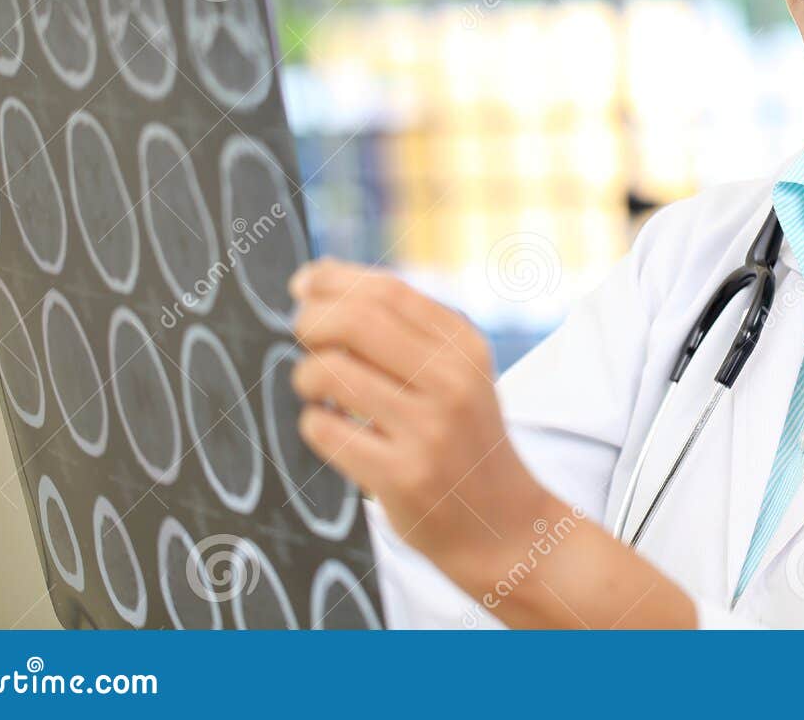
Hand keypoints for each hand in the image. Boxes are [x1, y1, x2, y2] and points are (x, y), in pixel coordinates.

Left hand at [287, 258, 548, 590]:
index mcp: (464, 347)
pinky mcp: (403, 476)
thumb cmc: (462, 438)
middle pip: (356, 321)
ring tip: (315, 389)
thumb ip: (403, 330)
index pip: (388, 291)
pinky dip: (314, 424)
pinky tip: (332, 429)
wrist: (502, 523)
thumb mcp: (456, 374)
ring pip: (331, 373)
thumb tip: (320, 280)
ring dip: (306, 376)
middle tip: (301, 333)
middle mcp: (452, 382)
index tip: (304, 283)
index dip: (333, 280)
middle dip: (310, 320)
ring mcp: (429, 430)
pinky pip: (325, 430)